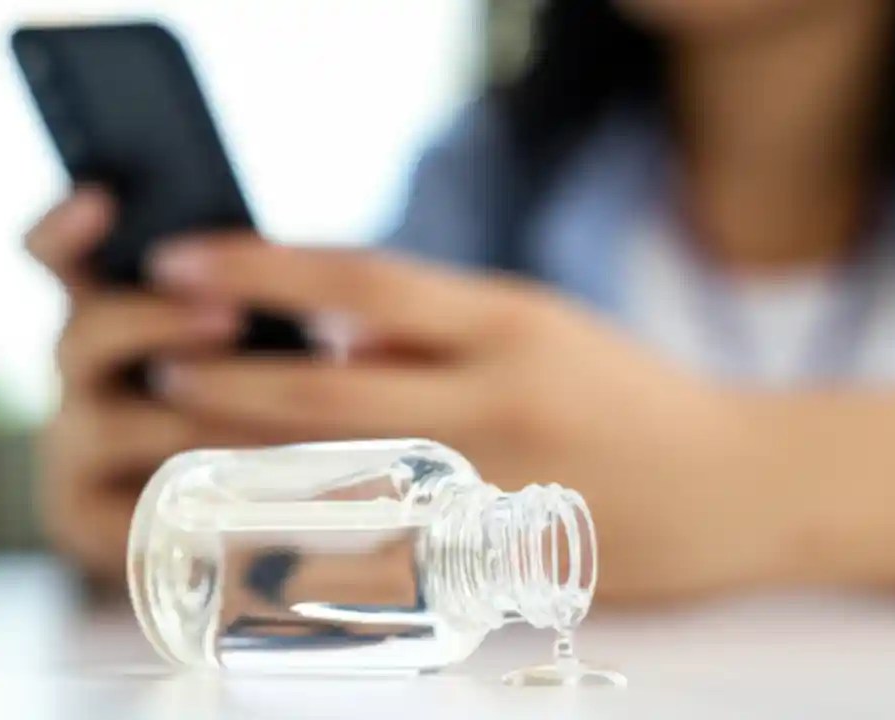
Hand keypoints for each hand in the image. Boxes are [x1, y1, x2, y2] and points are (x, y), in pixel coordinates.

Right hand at [25, 190, 253, 578]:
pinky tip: (237, 492)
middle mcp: (84, 376)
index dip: (67, 231)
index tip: (102, 200)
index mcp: (119, 316)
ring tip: (273, 420)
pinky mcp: (86, 517)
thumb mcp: (270, 349)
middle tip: (229, 317)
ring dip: (192, 416)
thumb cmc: (269, 410)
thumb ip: (262, 312)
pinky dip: (184, 495)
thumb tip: (304, 284)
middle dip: (154, 319)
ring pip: (107, 422)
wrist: (260, 513)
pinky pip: (122, 505)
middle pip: (82, 333)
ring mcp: (77, 446)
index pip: (62, 260)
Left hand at [148, 237, 784, 602]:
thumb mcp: (544, 325)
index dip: (261, 266)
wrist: (732, 481)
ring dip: (248, 453)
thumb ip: (441, 326)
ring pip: (340, 468)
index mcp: (513, 322)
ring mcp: (499, 482)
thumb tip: (333, 330)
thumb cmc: (633, 396)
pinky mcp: (501, 552)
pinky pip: (380, 546)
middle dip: (226, 374)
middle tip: (162, 363)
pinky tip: (265, 525)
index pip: (365, 278)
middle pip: (330, 383)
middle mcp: (499, 397)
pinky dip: (312, 530)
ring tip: (186, 439)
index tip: (182, 258)